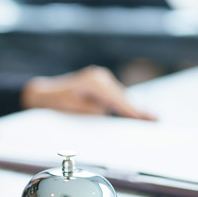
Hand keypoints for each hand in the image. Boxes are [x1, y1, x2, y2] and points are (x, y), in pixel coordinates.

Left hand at [22, 66, 155, 119]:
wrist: (42, 94)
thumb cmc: (56, 104)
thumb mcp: (77, 110)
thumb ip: (96, 112)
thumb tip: (112, 115)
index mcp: (95, 82)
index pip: (119, 100)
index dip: (134, 111)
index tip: (149, 118)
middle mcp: (100, 76)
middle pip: (123, 98)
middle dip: (136, 110)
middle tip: (156, 120)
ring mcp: (100, 77)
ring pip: (120, 96)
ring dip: (129, 108)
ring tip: (150, 119)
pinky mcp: (100, 82)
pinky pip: (114, 96)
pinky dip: (121, 105)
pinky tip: (134, 114)